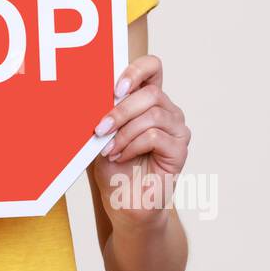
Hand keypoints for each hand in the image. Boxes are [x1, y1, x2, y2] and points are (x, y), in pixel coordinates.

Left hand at [90, 55, 191, 228]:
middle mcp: (167, 111)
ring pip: (153, 114)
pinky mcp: (180, 151)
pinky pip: (155, 137)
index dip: (136, 71)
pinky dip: (131, 146)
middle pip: (151, 93)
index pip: (153, 67)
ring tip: (108, 149)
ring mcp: (177, 130)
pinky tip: (120, 157)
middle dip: (120, 110)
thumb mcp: (102, 133)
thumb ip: (103, 110)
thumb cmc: (113, 167)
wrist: (123, 203)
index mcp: (148, 100)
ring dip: (123, 132)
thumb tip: (89, 89)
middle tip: (99, 128)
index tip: (115, 88)